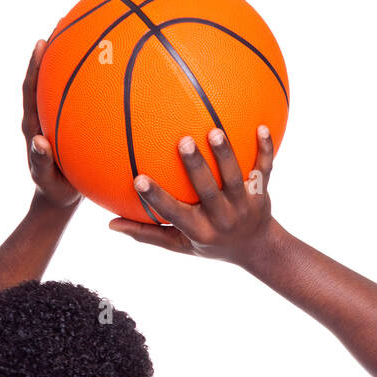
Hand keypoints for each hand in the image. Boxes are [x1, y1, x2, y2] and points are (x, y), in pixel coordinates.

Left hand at [22, 39, 79, 208]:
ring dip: (72, 62)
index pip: (30, 88)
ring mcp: (55, 119)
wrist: (57, 199)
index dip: (34, 66)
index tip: (42, 43)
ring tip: (87, 37)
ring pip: (63, 86)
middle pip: (45, 77)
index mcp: (32, 124)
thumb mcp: (46, 179)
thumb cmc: (52, 190)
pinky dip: (91, 86)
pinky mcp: (69, 126)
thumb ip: (41, 161)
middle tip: (64, 24)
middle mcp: (41, 115)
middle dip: (53, 51)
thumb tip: (38, 141)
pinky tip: (111, 77)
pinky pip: (79, 101)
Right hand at [108, 126, 276, 266]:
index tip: (138, 179)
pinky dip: (266, 149)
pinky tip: (262, 127)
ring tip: (215, 131)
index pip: (175, 214)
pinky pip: (265, 169)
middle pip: (209, 191)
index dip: (157, 198)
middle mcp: (223, 218)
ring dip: (226, 155)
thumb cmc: (211, 243)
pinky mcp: (262, 192)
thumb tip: (111, 224)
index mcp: (200, 230)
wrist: (257, 249)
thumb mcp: (180, 245)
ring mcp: (245, 205)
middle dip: (196, 168)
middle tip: (183, 141)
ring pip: (236, 178)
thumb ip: (148, 234)